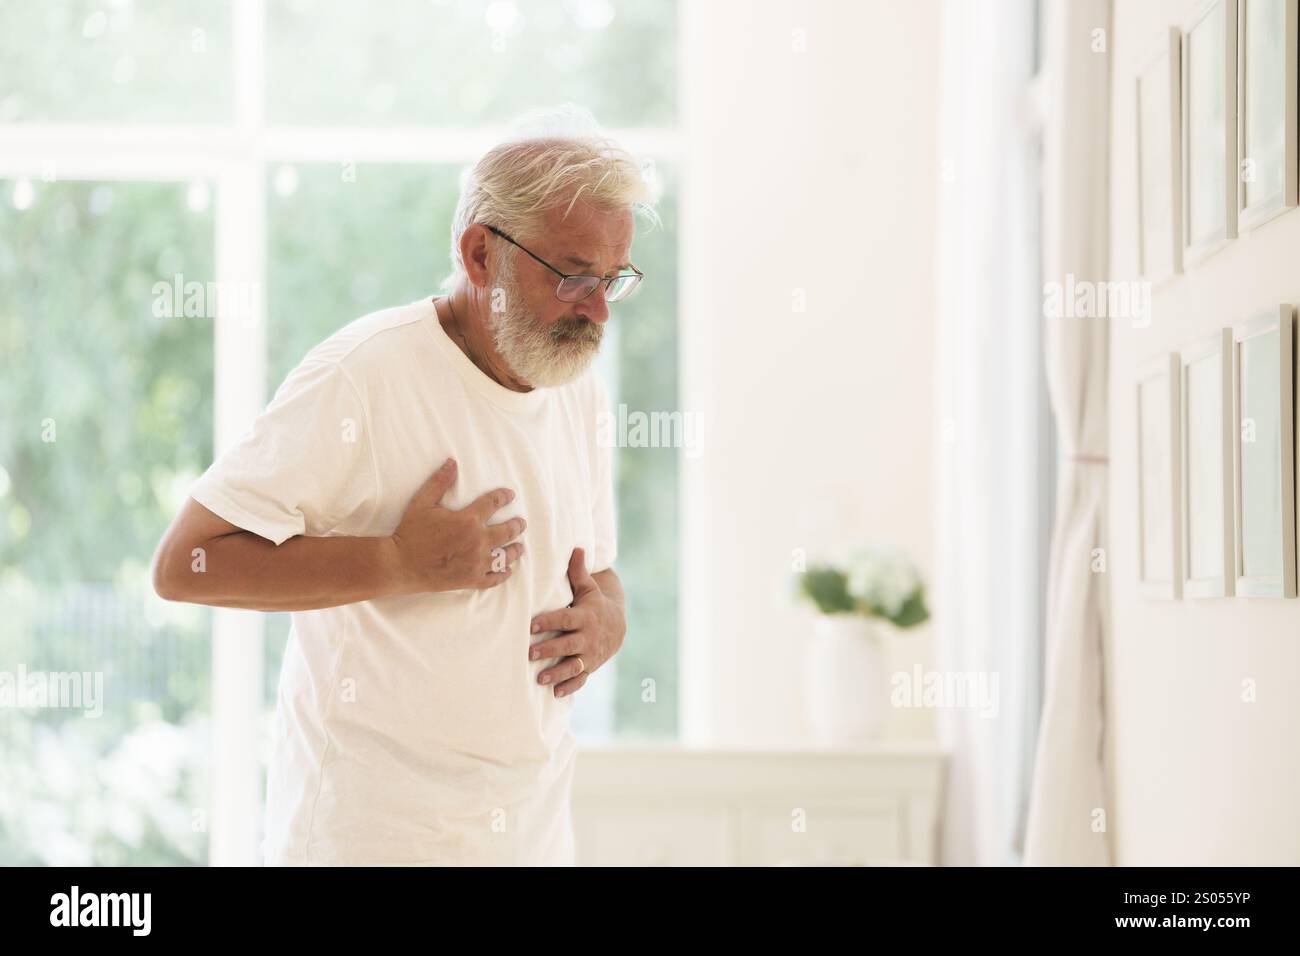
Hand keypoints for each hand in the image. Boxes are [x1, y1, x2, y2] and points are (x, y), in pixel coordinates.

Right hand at [389, 458, 524, 592]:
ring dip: (515, 550)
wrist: (400, 564)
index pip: (493, 503)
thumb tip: (452, 462)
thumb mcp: (422, 503)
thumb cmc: (410, 532)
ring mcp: (476, 562)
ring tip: (520, 546)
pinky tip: (507, 571)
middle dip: (517, 525)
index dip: (503, 497)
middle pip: (507, 531)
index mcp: (468, 520)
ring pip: (505, 556)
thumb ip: (439, 482)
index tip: (510, 495)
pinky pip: (494, 578)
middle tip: (521, 522)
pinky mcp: (471, 580)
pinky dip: (503, 574)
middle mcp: (477, 541)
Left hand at [528, 547, 625, 697]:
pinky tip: (555, 692)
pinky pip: (580, 679)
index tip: (531, 626)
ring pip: (574, 665)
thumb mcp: (588, 588)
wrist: (618, 627)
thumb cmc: (594, 604)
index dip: (549, 622)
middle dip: (550, 650)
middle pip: (568, 644)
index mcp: (584, 616)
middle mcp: (587, 637)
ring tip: (540, 678)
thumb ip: (578, 572)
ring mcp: (589, 654)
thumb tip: (576, 547)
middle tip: (529, 654)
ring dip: (557, 673)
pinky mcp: (589, 667)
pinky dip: (570, 686)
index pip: (565, 619)